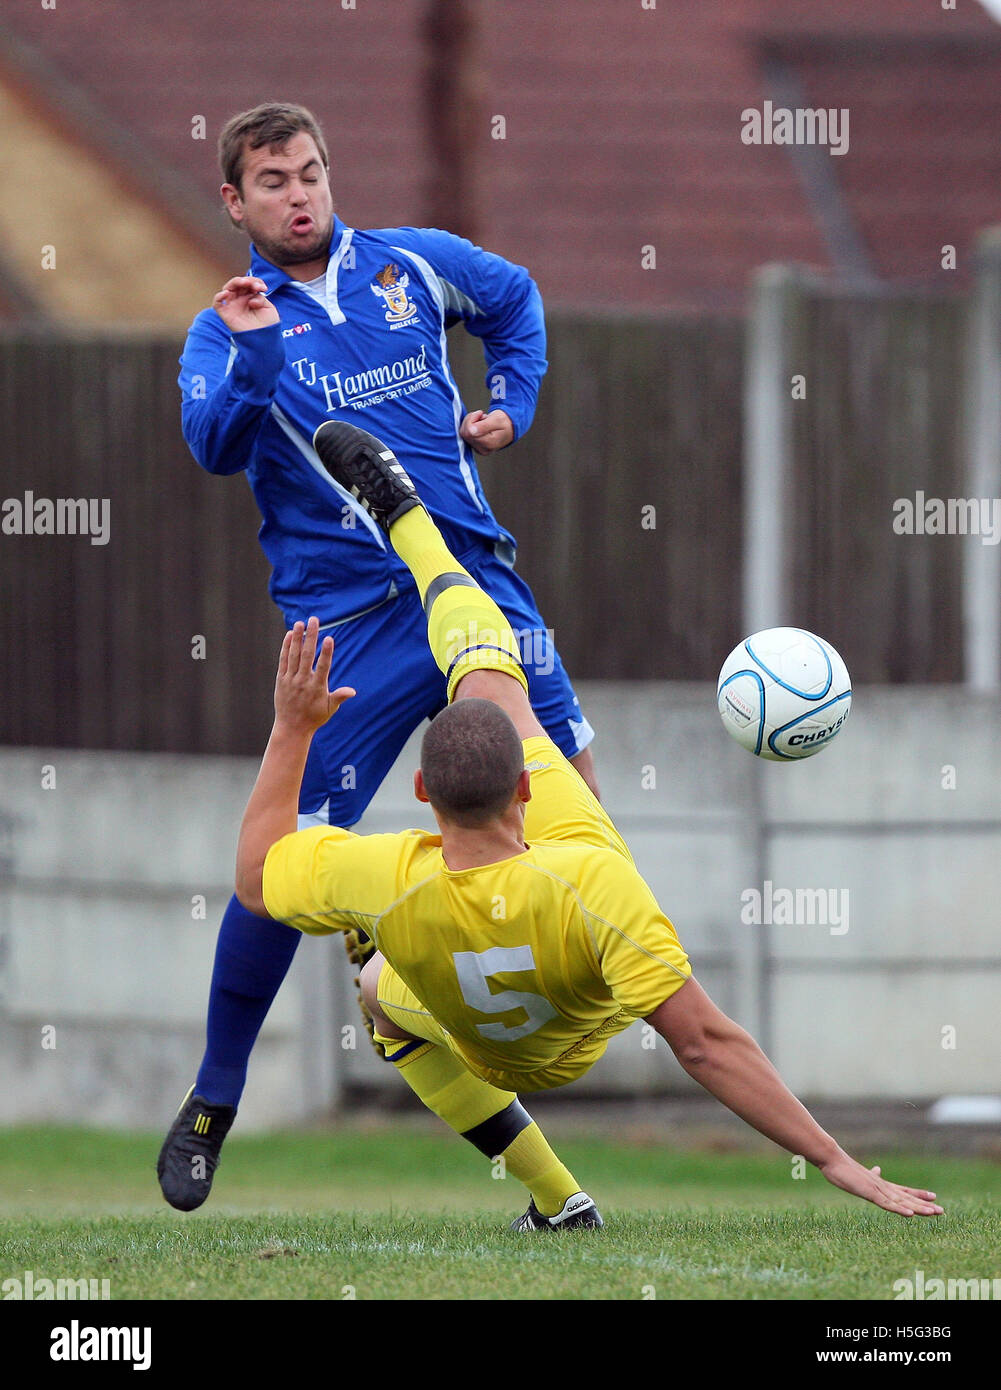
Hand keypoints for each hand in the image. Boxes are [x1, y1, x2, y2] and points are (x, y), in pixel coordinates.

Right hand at [212, 276, 279, 332]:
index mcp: (250, 297)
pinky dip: (219, 296)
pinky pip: (217, 303)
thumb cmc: (268, 325)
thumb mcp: (268, 308)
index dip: (255, 281)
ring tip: (244, 283)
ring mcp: (233, 306)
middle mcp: (240, 300)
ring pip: (227, 289)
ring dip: (235, 282)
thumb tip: (251, 298)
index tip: (263, 288)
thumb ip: (261, 298)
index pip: (248, 283)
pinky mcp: (226, 314)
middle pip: (237, 284)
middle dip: (246, 280)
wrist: (265, 340)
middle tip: (254, 285)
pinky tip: (227, 293)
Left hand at [274, 617, 354, 734]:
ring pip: (294, 655)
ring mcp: (290, 680)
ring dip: (297, 638)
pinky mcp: (281, 680)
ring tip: (300, 623)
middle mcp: (303, 681)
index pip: (323, 666)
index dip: (326, 652)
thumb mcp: (329, 709)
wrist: (292, 728)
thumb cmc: (314, 717)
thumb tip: (352, 691)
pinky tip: (290, 635)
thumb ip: (339, 696)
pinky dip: (286, 648)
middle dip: (311, 636)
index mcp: (317, 687)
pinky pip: (283, 661)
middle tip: (314, 620)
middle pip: (307, 655)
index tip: (329, 638)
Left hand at [460, 409, 513, 453]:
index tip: (481, 413)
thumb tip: (471, 431)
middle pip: (465, 433)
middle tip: (482, 415)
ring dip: (470, 422)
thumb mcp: (497, 420)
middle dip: (471, 420)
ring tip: (482, 419)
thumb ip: (484, 426)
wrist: (510, 427)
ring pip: (464, 433)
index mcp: (489, 443)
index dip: (472, 419)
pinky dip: (470, 425)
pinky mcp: (475, 446)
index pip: (469, 432)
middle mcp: (483, 449)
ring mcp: (478, 448)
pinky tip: (479, 423)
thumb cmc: (505, 422)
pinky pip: (466, 434)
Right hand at [819, 1153, 942, 1216]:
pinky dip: (900, 1209)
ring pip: (902, 1202)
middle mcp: (883, 1186)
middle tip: (942, 1211)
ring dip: (918, 1208)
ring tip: (933, 1213)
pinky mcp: (870, 1193)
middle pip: (907, 1197)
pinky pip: (888, 1204)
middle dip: (924, 1204)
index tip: (934, 1197)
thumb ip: (872, 1175)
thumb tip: (878, 1169)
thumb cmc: (843, 1168)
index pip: (904, 1191)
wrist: (833, 1159)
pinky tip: (910, 1214)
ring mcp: (878, 1190)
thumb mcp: (861, 1174)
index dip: (919, 1194)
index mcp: (881, 1184)